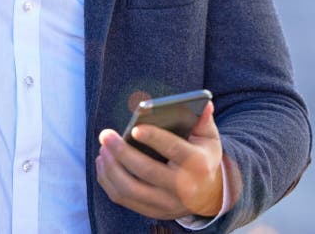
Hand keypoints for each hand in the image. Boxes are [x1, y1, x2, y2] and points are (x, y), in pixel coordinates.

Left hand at [95, 102, 224, 219]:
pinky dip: (108, 181)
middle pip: (146, 171)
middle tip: (105, 135)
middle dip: (122, 152)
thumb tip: (204, 102)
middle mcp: (184, 188)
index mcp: (198, 165)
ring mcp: (167, 204)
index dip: (154, 138)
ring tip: (103, 149)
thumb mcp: (208, 138)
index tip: (134, 128)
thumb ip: (203, 120)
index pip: (174, 150)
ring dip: (111, 168)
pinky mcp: (153, 211)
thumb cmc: (203, 157)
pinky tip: (103, 163)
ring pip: (130, 189)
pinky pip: (124, 199)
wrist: (210, 194)